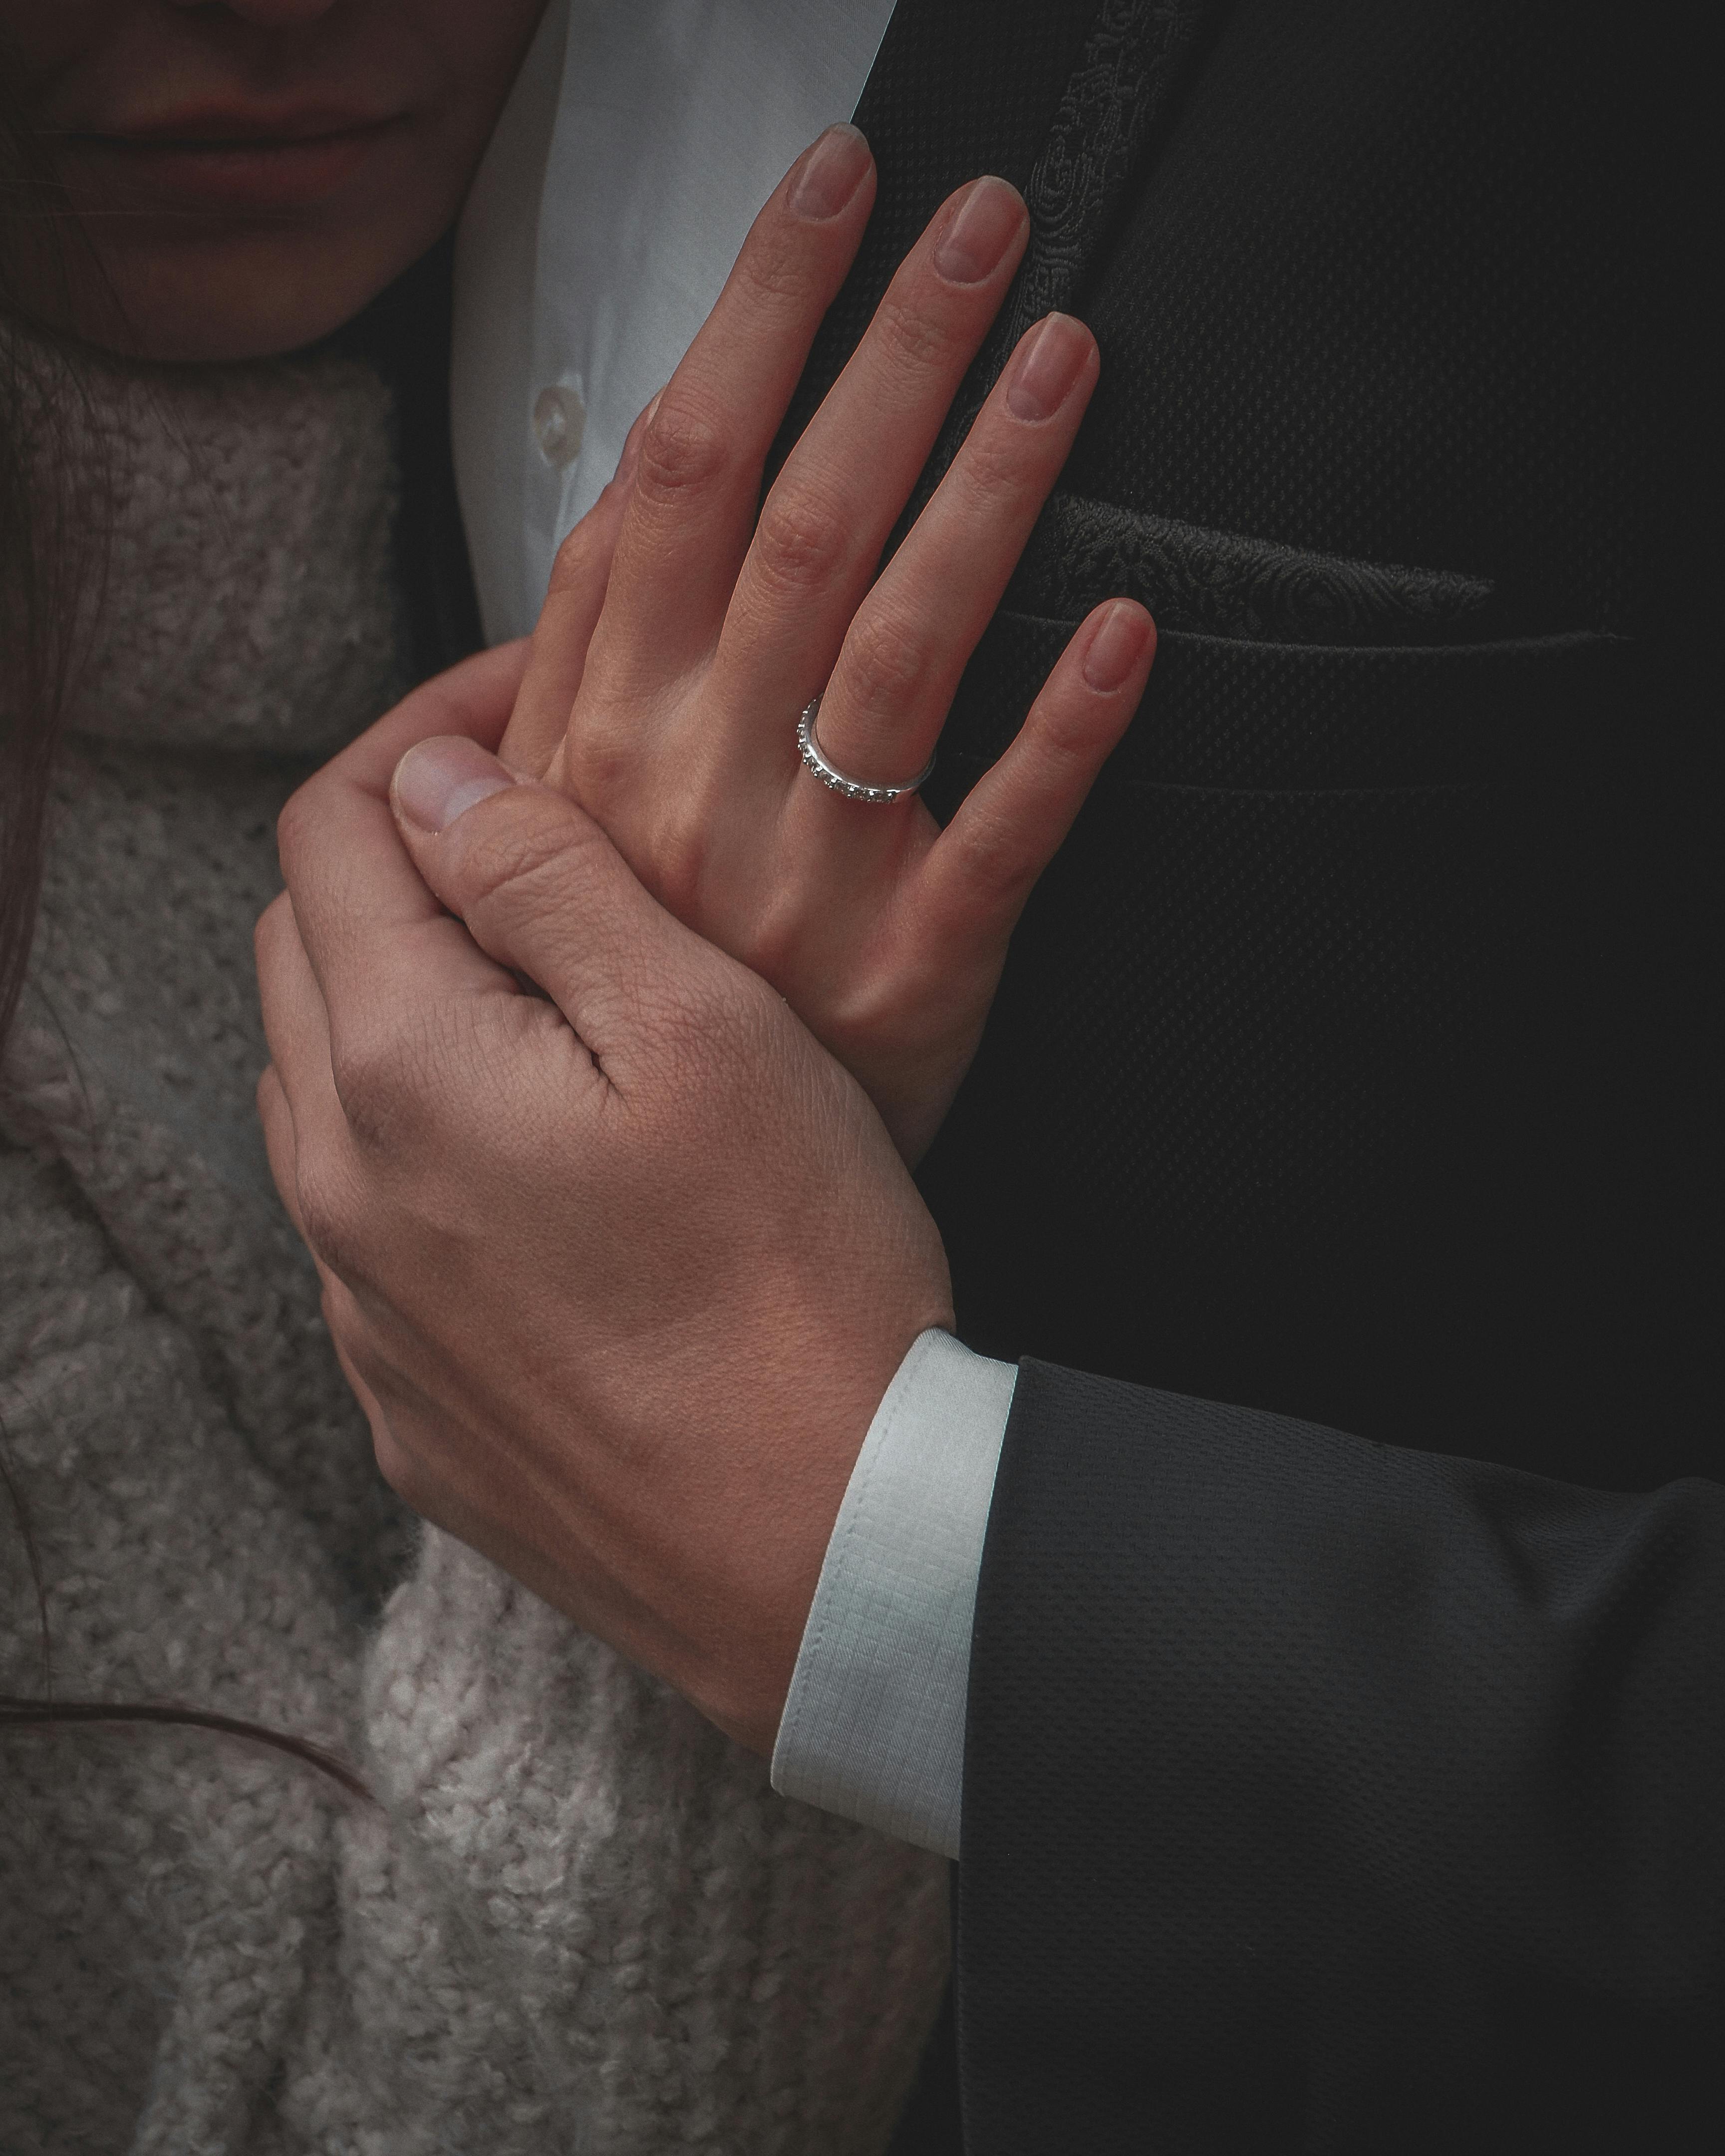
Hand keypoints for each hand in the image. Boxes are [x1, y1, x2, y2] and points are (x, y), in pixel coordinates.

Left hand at [257, 661, 951, 1756]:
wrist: (830, 1547)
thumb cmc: (795, 1283)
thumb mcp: (701, 1024)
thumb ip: (547, 882)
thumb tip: (441, 788)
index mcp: (403, 1074)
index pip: (339, 829)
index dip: (428, 733)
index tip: (530, 707)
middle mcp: (344, 1198)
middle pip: (308, 952)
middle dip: (403, 861)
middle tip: (545, 840)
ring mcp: (366, 1315)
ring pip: (327, 1093)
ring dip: (405, 1007)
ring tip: (551, 999)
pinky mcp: (411, 1406)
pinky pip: (370, 1230)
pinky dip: (426, 1152)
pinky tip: (547, 1171)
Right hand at [502, 126, 1154, 1162]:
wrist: (678, 1188)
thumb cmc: (642, 968)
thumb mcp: (555, 818)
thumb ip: (585, 655)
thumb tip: (630, 483)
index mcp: (599, 735)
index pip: (671, 480)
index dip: (751, 319)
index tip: (827, 198)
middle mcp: (695, 789)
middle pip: (794, 524)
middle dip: (885, 351)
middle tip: (976, 222)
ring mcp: (811, 881)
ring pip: (903, 649)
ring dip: (987, 490)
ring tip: (1063, 355)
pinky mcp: (922, 967)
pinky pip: (1004, 837)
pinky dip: (1067, 734)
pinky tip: (1124, 631)